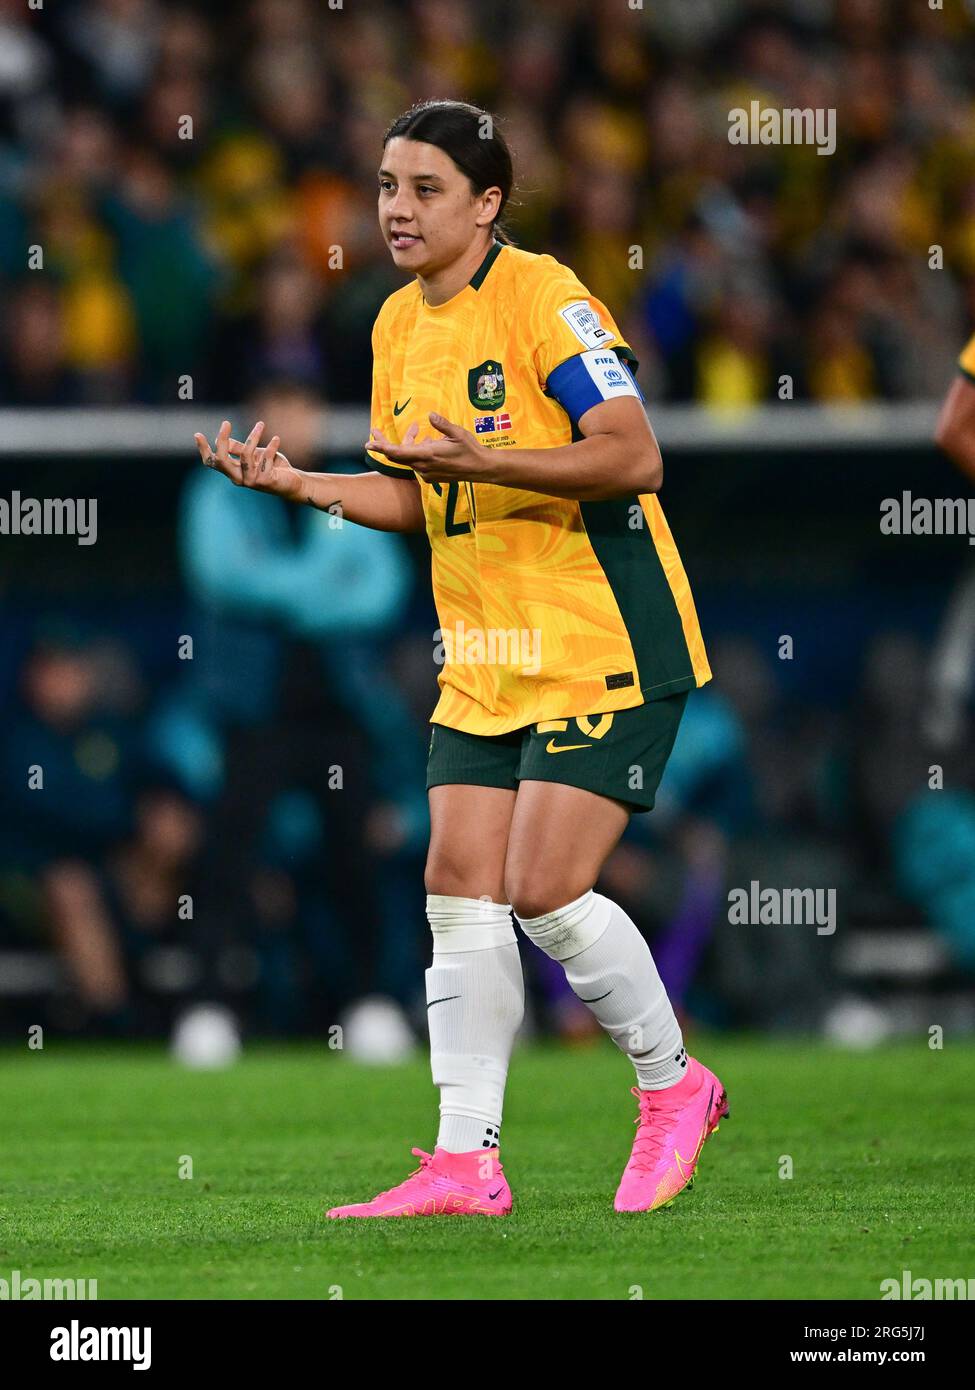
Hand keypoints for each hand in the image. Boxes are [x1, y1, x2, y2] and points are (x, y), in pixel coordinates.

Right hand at [193, 419, 304, 501]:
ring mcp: (251, 481)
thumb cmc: (272, 466)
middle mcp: (239, 478)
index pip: (213, 463)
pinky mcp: (265, 481)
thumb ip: (239, 448)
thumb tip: (221, 440)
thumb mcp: (254, 454)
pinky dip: (271, 446)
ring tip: (261, 424)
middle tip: (226, 423)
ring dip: (253, 437)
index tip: (197, 434)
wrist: (293, 482)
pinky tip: (276, 439)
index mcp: (233, 471)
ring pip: (246, 455)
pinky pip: (266, 458)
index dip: (203, 450)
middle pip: (222, 460)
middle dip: (222, 440)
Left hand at [366, 412, 491, 483]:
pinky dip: (416, 451)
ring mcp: (426, 473)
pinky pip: (416, 463)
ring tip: (417, 430)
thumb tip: (430, 415)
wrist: (481, 469)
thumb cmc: (470, 449)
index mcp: (428, 455)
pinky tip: (427, 442)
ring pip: (408, 458)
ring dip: (409, 443)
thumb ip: (442, 424)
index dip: (382, 447)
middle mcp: (424, 466)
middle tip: (375, 432)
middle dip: (385, 444)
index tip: (369, 443)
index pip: (398, 452)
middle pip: (396, 456)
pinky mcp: (430, 476)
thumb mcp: (458, 433)